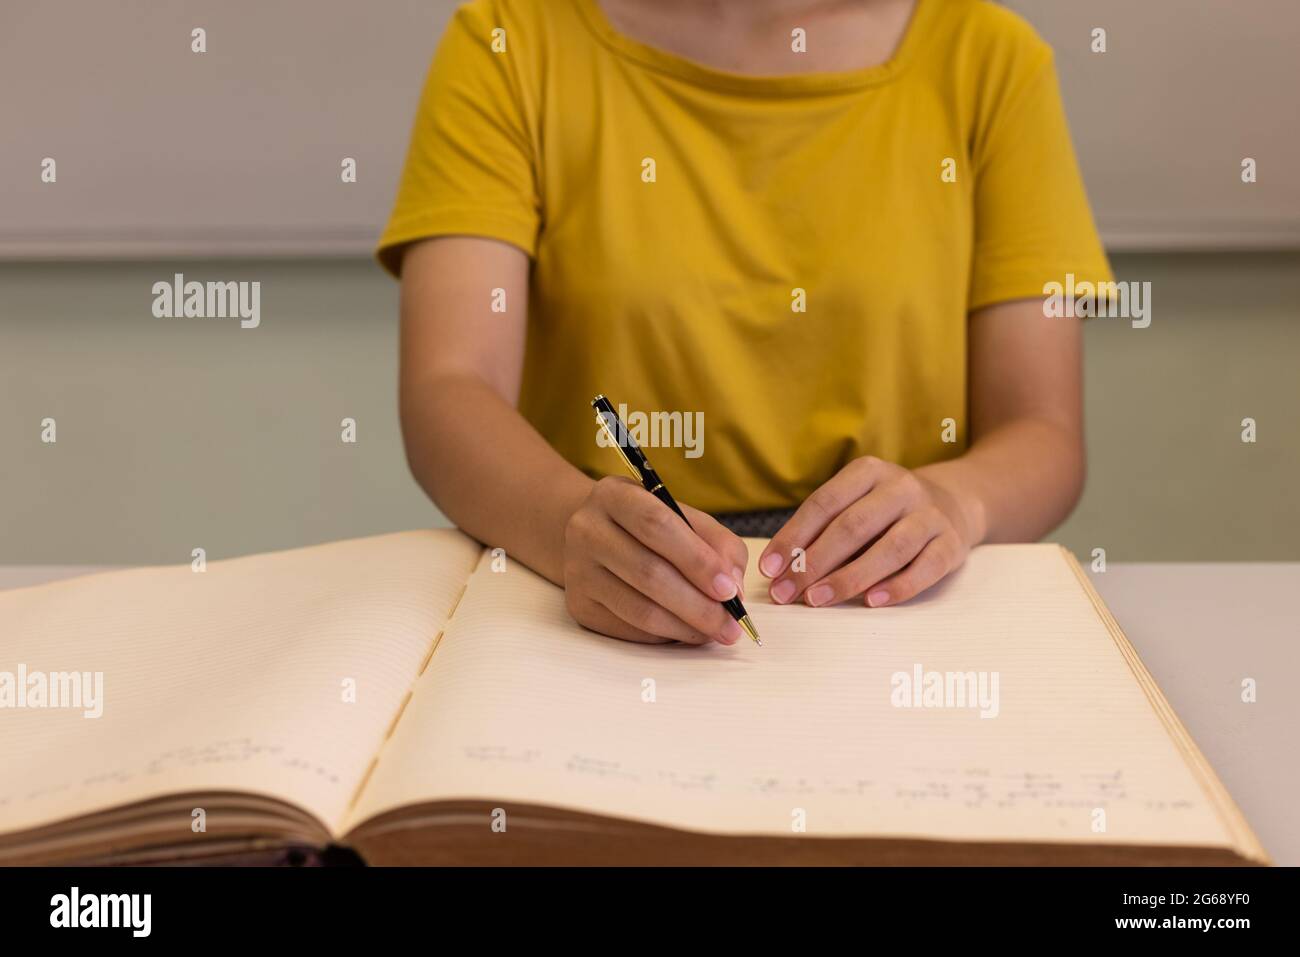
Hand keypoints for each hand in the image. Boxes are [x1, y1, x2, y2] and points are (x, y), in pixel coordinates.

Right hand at [562, 477, 749, 644]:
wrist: (593, 537)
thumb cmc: (648, 527)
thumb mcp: (683, 516)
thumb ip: (717, 543)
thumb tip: (734, 586)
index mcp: (614, 495)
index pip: (656, 525)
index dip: (697, 560)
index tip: (729, 589)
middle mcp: (587, 530)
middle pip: (649, 573)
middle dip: (698, 605)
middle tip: (731, 625)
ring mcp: (578, 571)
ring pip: (640, 609)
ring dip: (686, 627)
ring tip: (716, 632)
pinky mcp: (579, 605)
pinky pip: (630, 629)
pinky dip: (666, 635)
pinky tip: (687, 631)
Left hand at [758, 457, 980, 608]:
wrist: (955, 503)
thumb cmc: (887, 511)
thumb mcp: (856, 503)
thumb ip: (822, 530)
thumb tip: (780, 569)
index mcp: (868, 472)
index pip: (824, 503)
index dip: (794, 536)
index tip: (770, 568)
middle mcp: (901, 488)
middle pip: (853, 526)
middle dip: (814, 562)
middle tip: (787, 591)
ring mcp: (930, 515)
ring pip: (889, 548)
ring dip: (849, 577)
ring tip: (818, 599)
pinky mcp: (952, 544)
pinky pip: (925, 568)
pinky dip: (898, 587)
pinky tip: (871, 601)